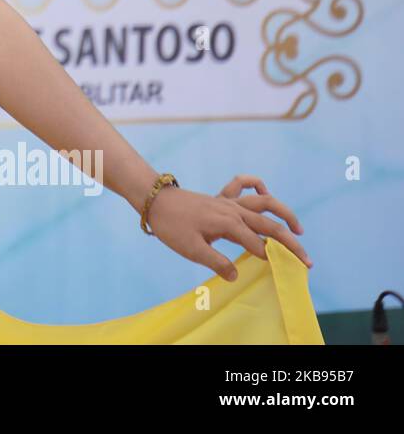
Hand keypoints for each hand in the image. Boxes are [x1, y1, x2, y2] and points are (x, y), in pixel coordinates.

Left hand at [145, 174, 312, 281]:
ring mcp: (228, 201)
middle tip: (306, 261)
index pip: (258, 243)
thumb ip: (216, 262)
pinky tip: (264, 192)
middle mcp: (233, 210)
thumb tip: (237, 276)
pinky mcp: (221, 197)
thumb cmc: (171, 226)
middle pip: (269, 225)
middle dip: (290, 243)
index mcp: (228, 224)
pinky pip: (242, 184)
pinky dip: (255, 185)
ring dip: (283, 213)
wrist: (154, 201)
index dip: (271, 258)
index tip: (283, 271)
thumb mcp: (191, 250)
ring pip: (264, 202)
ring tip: (298, 229)